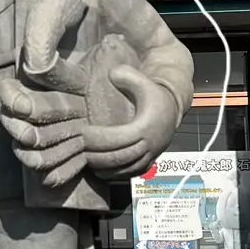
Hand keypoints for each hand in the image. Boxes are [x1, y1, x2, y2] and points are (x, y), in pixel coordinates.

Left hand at [0, 66, 181, 186]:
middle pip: (118, 157)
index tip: (81, 134)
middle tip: (77, 149)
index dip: (97, 139)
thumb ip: (127, 76)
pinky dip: (113, 175)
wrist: (172, 110)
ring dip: (102, 167)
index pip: (117, 139)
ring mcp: (150, 157)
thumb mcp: (143, 81)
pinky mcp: (148, 164)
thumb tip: (111, 73)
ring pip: (124, 170)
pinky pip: (130, 175)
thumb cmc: (154, 95)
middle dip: (95, 156)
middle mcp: (149, 145)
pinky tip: (99, 170)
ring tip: (85, 159)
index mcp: (145, 128)